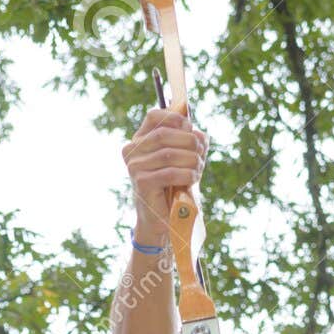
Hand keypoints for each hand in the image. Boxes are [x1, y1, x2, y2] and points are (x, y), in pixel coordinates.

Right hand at [123, 109, 206, 241]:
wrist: (164, 216)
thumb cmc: (174, 184)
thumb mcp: (183, 156)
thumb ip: (190, 140)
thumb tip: (199, 134)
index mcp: (140, 140)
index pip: (154, 116)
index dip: (175, 118)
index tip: (190, 128)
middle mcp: (133, 151)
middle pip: (164, 134)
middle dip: (188, 141)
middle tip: (201, 154)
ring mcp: (135, 167)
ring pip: (168, 154)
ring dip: (190, 160)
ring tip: (198, 169)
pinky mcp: (142, 183)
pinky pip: (169, 173)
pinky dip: (186, 174)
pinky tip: (192, 179)